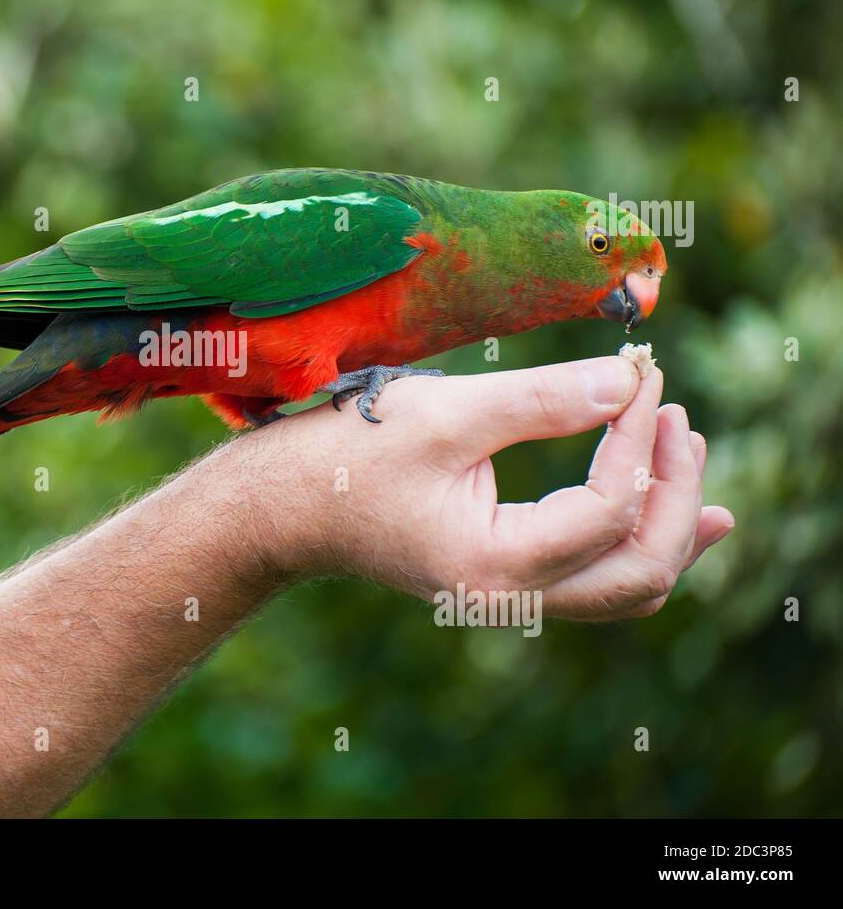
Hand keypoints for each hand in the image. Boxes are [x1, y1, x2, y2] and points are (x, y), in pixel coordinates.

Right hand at [221, 356, 734, 620]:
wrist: (285, 505)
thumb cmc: (349, 455)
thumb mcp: (445, 414)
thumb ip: (542, 399)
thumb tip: (630, 379)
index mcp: (494, 567)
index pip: (607, 508)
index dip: (637, 437)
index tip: (640, 371)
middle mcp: (510, 600)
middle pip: (641, 571)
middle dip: (674, 490)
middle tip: (675, 414)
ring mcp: (510, 599)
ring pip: (629, 584)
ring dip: (668, 521)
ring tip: (686, 448)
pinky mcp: (506, 578)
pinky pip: (599, 577)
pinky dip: (639, 538)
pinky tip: (672, 502)